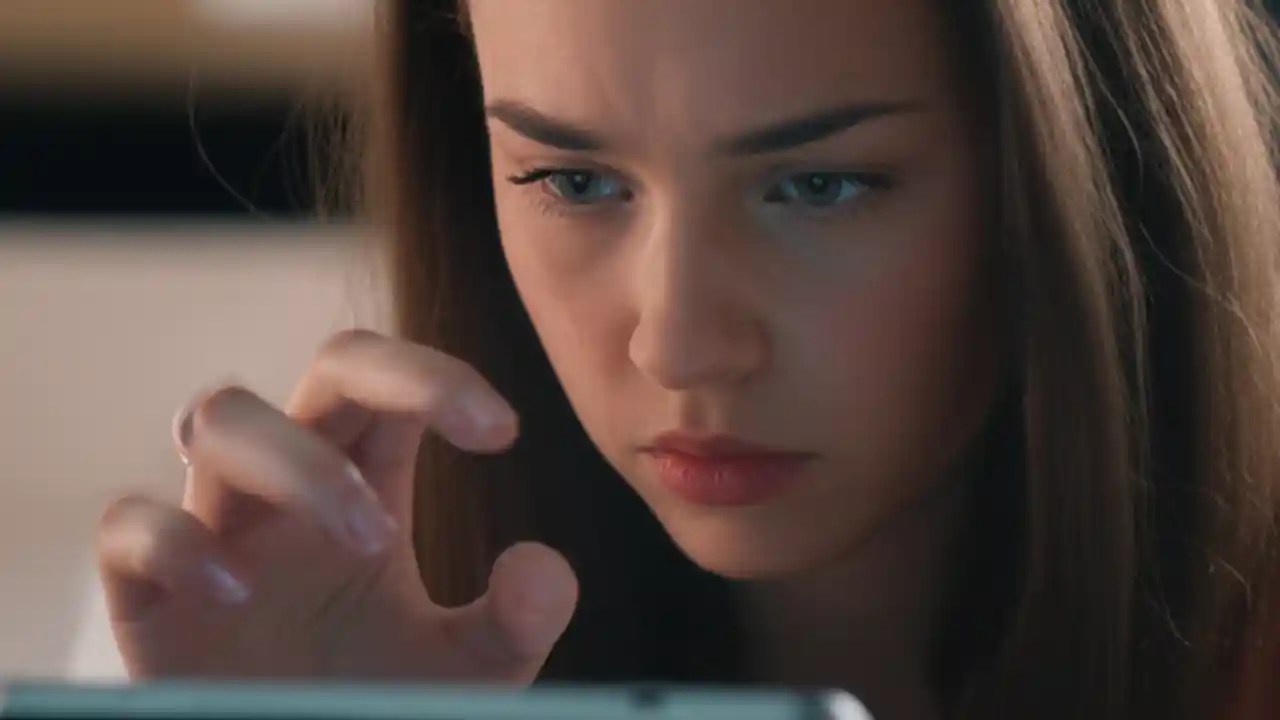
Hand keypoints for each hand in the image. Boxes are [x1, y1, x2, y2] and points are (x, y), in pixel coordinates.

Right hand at [96, 330, 577, 682]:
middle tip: (447, 471)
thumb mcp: (473, 670)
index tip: (503, 431)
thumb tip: (541, 564)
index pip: (392, 382)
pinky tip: (235, 596)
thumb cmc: (381, 701)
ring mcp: (218, 527)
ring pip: (220, 419)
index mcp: (368, 480)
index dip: (439, 377)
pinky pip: (131, 525)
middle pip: (326, 368)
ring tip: (370, 545)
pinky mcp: (150, 594)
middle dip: (384, 385)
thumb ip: (517, 621)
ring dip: (298, 464)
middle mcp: (293, 484)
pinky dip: (176, 543)